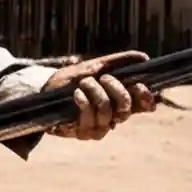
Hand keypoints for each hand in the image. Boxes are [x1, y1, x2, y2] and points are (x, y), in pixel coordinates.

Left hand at [43, 51, 157, 139]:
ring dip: (95, 92)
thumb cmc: (71, 79)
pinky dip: (84, 102)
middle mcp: (113, 117)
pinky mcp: (83, 133)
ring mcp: (99, 127)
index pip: (143, 105)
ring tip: (84, 83)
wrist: (44, 91)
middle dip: (117, 89)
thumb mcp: (94, 66)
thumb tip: (144, 57)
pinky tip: (76, 94)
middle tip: (104, 77)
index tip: (140, 86)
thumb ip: (118, 62)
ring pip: (107, 111)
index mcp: (120, 101)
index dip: (146, 98)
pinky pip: (89, 119)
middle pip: (126, 108)